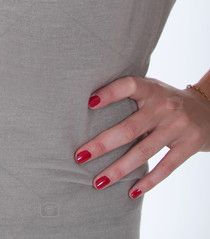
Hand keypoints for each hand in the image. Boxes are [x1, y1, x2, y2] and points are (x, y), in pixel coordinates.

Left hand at [73, 75, 209, 199]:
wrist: (208, 109)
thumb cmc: (167, 100)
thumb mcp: (152, 89)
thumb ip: (130, 96)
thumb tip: (89, 106)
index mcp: (152, 88)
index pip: (129, 86)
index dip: (110, 93)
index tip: (89, 103)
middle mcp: (164, 107)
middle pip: (130, 128)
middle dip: (103, 144)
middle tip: (80, 156)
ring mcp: (177, 128)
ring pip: (143, 152)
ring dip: (119, 169)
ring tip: (99, 181)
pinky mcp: (188, 146)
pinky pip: (165, 167)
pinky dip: (148, 181)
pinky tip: (131, 191)